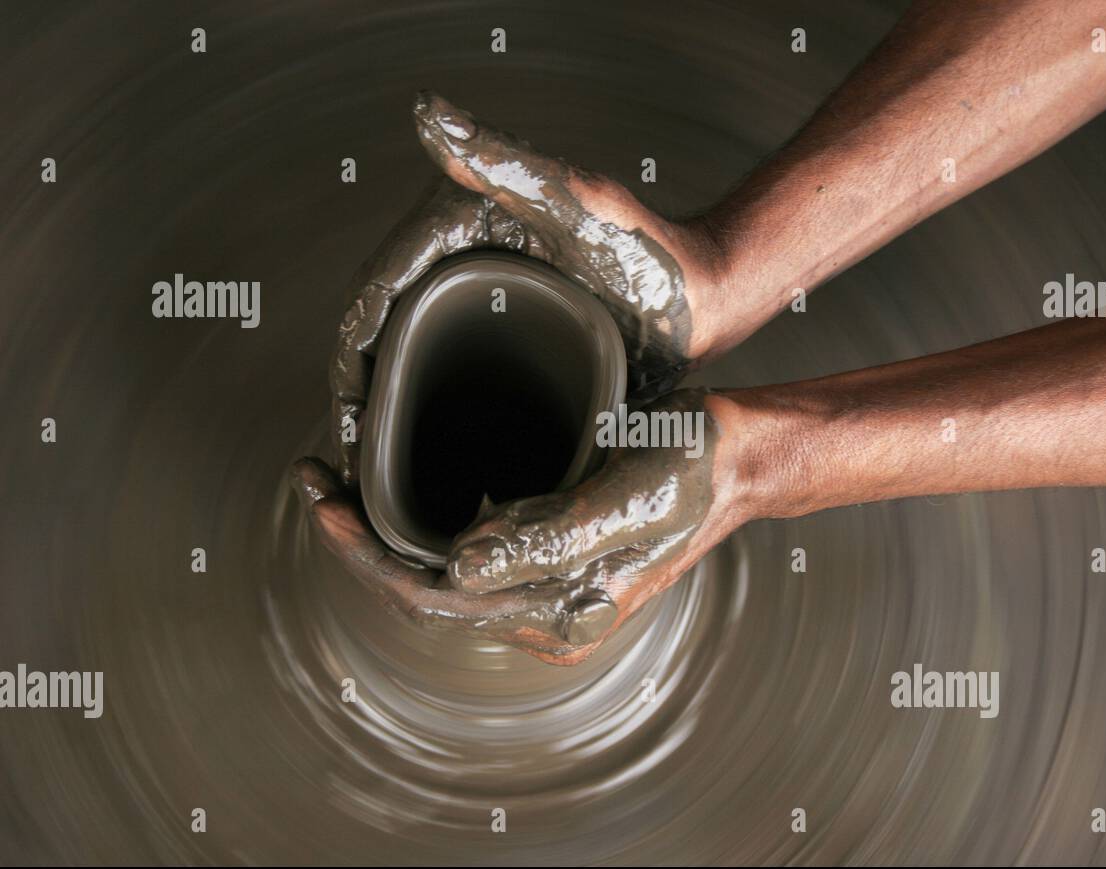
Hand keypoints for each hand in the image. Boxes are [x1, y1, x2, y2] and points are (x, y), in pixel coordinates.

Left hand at [295, 390, 753, 663]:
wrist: (738, 453)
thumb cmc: (690, 471)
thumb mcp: (621, 502)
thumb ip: (544, 539)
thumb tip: (459, 564)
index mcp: (558, 612)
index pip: (432, 598)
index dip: (365, 553)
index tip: (323, 498)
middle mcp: (545, 608)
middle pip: (425, 588)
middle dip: (362, 539)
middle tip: (315, 480)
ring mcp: (547, 581)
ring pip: (441, 568)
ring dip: (388, 529)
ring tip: (343, 479)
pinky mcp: (551, 549)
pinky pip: (472, 545)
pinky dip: (429, 517)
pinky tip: (409, 482)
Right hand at [330, 91, 725, 486]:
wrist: (704, 303)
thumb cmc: (651, 250)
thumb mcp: (575, 204)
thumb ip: (504, 161)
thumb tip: (426, 111)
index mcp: (460, 223)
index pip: (378, 285)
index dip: (352, 345)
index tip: (344, 404)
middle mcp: (461, 261)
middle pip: (382, 325)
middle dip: (356, 382)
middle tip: (348, 447)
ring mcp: (481, 304)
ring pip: (406, 357)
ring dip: (382, 403)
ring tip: (370, 462)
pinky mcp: (505, 340)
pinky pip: (447, 377)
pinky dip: (423, 411)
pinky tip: (418, 455)